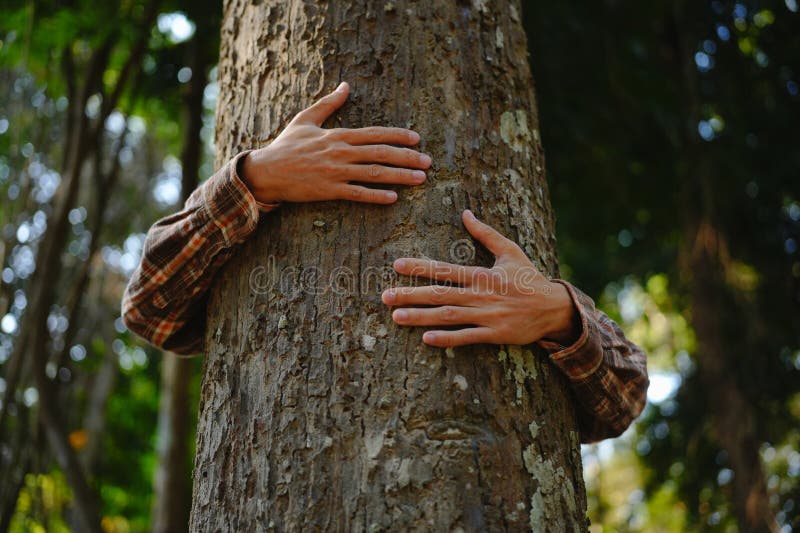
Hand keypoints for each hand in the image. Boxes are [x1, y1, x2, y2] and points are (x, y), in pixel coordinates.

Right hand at [240, 82, 430, 204]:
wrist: (266, 171)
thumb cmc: (286, 146)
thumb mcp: (306, 119)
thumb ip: (329, 104)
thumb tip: (346, 86)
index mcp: (338, 135)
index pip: (374, 134)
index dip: (398, 136)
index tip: (417, 139)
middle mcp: (340, 152)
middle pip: (380, 153)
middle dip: (407, 157)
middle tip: (428, 162)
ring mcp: (336, 172)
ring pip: (374, 173)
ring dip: (400, 176)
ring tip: (420, 179)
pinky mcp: (329, 190)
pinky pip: (357, 193)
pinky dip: (375, 196)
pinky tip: (393, 198)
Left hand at [381, 210, 579, 347]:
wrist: (554, 308)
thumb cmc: (529, 278)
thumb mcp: (510, 251)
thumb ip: (486, 234)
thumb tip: (466, 213)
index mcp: (481, 274)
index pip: (445, 270)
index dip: (420, 267)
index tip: (397, 266)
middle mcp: (480, 295)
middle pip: (440, 294)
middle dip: (410, 295)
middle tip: (385, 297)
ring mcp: (487, 316)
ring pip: (448, 316)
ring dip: (421, 317)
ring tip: (396, 318)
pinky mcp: (494, 335)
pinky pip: (467, 337)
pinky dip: (447, 338)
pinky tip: (426, 339)